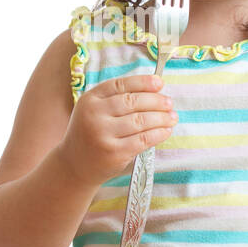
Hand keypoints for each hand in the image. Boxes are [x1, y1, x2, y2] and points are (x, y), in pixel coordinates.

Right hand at [57, 73, 176, 185]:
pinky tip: (166, 131)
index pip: (121, 85)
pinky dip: (158, 134)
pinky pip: (143, 139)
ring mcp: (103, 135)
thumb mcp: (94, 110)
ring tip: (172, 117)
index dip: (143, 82)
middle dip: (156, 101)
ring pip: (140, 120)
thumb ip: (116, 98)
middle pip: (133, 101)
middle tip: (169, 103)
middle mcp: (94, 115)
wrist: (75, 164)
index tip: (160, 83)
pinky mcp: (114, 153)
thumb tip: (154, 89)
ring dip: (161, 117)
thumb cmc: (91, 133)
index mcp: (90, 99)